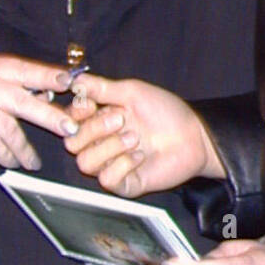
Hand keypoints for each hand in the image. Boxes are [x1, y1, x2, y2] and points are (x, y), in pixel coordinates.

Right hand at [0, 53, 76, 243]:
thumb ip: (13, 89)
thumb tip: (51, 93)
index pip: (25, 69)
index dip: (49, 76)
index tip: (72, 82)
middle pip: (23, 100)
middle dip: (50, 116)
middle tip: (71, 129)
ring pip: (9, 128)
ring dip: (24, 149)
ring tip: (33, 161)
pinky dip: (5, 156)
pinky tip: (11, 162)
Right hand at [64, 74, 221, 196]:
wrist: (194, 136)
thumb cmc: (166, 112)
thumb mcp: (132, 92)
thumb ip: (101, 88)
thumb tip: (73, 81)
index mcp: (98, 121)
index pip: (70, 121)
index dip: (76, 113)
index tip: (92, 104)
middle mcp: (101, 144)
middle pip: (72, 143)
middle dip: (94, 128)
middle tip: (121, 118)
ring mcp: (112, 165)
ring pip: (85, 163)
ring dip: (109, 147)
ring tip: (135, 138)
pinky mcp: (125, 183)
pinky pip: (106, 180)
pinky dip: (122, 165)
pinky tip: (140, 156)